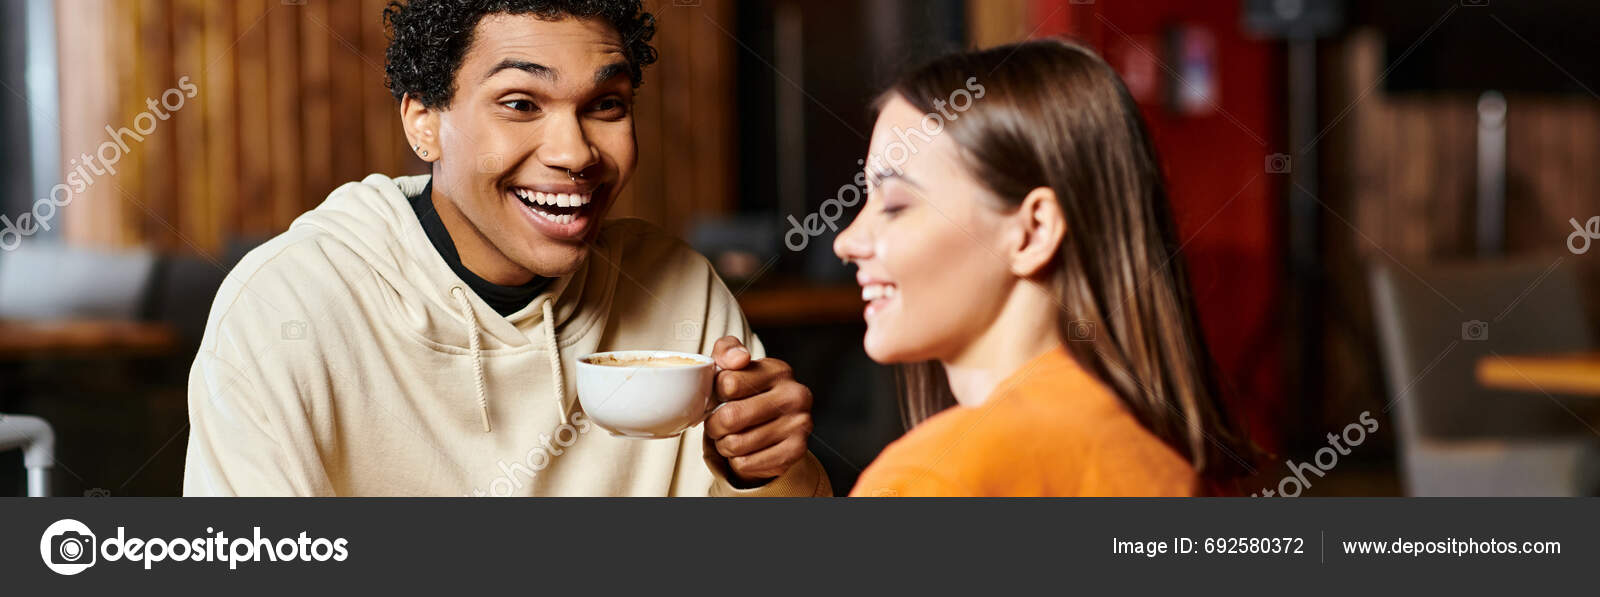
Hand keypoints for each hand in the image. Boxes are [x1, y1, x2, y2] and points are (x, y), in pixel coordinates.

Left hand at [705, 336, 813, 483]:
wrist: (776, 427)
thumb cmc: (748, 394)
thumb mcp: (734, 365)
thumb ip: (727, 351)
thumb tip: (739, 358)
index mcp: (779, 370)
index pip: (728, 383)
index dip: (715, 393)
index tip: (721, 397)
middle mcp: (795, 395)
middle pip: (730, 417)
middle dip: (715, 424)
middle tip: (717, 424)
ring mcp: (799, 424)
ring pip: (736, 444)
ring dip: (724, 444)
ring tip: (731, 437)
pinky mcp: (796, 451)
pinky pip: (746, 463)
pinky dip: (737, 461)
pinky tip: (746, 451)